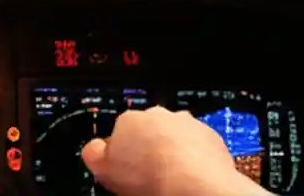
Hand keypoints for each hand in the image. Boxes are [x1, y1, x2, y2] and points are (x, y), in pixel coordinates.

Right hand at [81, 106, 267, 195]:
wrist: (195, 187)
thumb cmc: (151, 180)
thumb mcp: (104, 170)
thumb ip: (94, 153)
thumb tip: (93, 149)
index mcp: (128, 120)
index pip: (119, 132)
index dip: (121, 153)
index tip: (124, 170)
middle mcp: (158, 115)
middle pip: (147, 131)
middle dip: (147, 148)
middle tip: (147, 175)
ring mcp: (186, 124)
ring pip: (174, 136)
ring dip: (172, 152)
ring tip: (170, 179)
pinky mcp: (210, 137)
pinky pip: (198, 146)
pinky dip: (195, 159)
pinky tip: (190, 178)